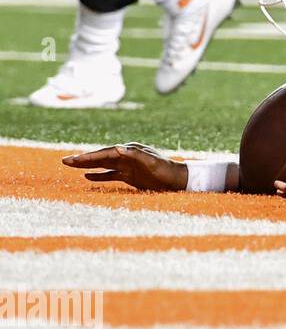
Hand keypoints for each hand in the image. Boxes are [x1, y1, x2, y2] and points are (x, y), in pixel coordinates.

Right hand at [62, 143, 189, 190]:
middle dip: (83, 160)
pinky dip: (99, 175)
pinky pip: (110, 175)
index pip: (105, 153)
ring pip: (103, 165)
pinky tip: (87, 177)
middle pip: (101, 157)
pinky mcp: (130, 175)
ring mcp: (127, 166)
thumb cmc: (165, 170)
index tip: (73, 160)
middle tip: (64, 161)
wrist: (178, 180)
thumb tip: (117, 148)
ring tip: (71, 166)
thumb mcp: (151, 162)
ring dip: (88, 166)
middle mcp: (126, 156)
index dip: (88, 157)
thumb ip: (135, 155)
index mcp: (129, 150)